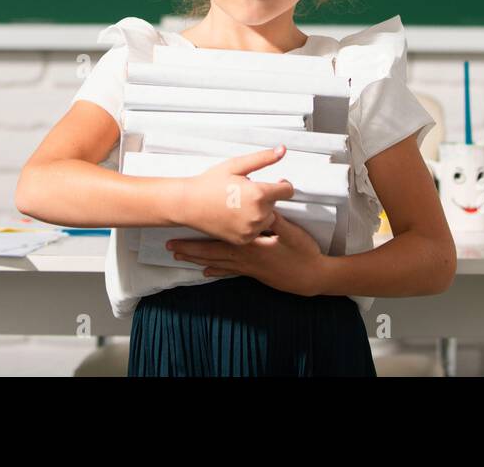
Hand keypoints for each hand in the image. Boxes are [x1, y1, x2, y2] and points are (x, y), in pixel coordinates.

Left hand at [168, 210, 327, 297]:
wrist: (312, 277)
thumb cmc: (303, 254)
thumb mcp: (291, 233)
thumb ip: (276, 220)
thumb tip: (263, 206)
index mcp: (250, 246)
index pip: (218, 243)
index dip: (197, 240)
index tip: (178, 236)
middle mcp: (245, 258)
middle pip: (212, 254)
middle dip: (190, 251)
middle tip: (171, 248)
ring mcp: (249, 267)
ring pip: (218, 263)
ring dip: (198, 260)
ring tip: (181, 257)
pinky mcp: (255, 273)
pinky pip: (230, 272)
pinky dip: (217, 271)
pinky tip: (207, 272)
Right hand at [177, 146, 295, 244]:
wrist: (189, 204)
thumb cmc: (209, 184)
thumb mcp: (236, 165)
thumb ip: (263, 158)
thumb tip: (282, 150)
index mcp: (259, 194)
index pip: (288, 191)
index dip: (282, 185)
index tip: (275, 183)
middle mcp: (258, 215)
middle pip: (276, 204)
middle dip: (266, 197)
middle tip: (246, 192)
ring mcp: (251, 229)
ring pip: (267, 219)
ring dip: (260, 212)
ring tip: (240, 204)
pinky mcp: (244, 240)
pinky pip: (256, 231)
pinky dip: (250, 224)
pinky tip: (236, 215)